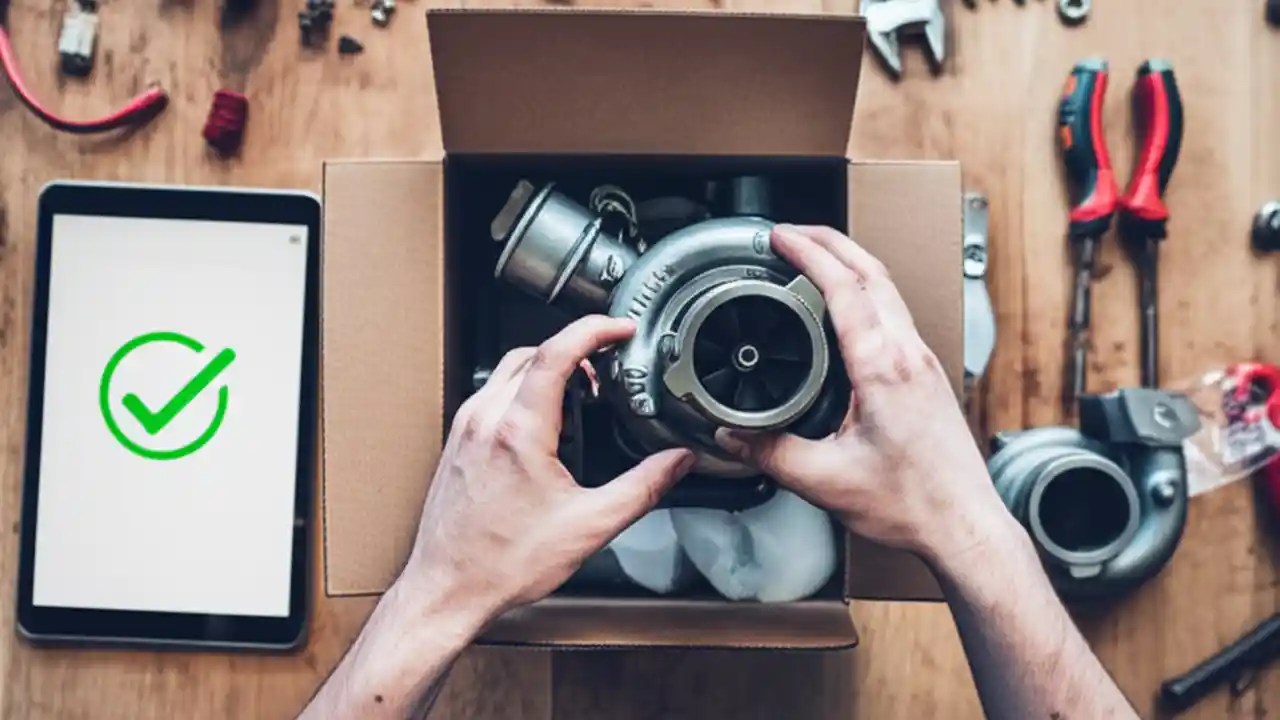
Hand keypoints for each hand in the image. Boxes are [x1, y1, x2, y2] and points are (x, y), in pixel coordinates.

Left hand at [400, 316, 694, 622]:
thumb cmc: (501, 563)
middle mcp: (485, 418)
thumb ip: (642, 488)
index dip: (595, 330)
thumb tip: (676, 463)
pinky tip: (546, 424)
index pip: (557, 352)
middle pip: (534, 352)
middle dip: (576, 349)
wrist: (446, 589)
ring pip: (509, 369)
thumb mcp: (589, 527)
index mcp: (518, 430)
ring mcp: (466, 427)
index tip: (619, 329)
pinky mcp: (458, 440)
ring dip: (549, 368)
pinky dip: (525, 390)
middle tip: (608, 364)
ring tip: (581, 394)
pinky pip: (493, 393)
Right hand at [715, 225, 1015, 563]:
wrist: (964, 525)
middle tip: (794, 231)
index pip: (844, 288)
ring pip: (888, 289)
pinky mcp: (927, 376)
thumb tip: (731, 437)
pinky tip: (848, 307)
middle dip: (830, 241)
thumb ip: (769, 453)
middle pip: (872, 271)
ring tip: (817, 256)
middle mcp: (909, 356)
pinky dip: (866, 292)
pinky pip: (895, 314)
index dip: (808, 254)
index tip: (781, 237)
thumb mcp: (824, 481)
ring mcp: (923, 363)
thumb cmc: (913, 504)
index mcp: (883, 368)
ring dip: (851, 262)